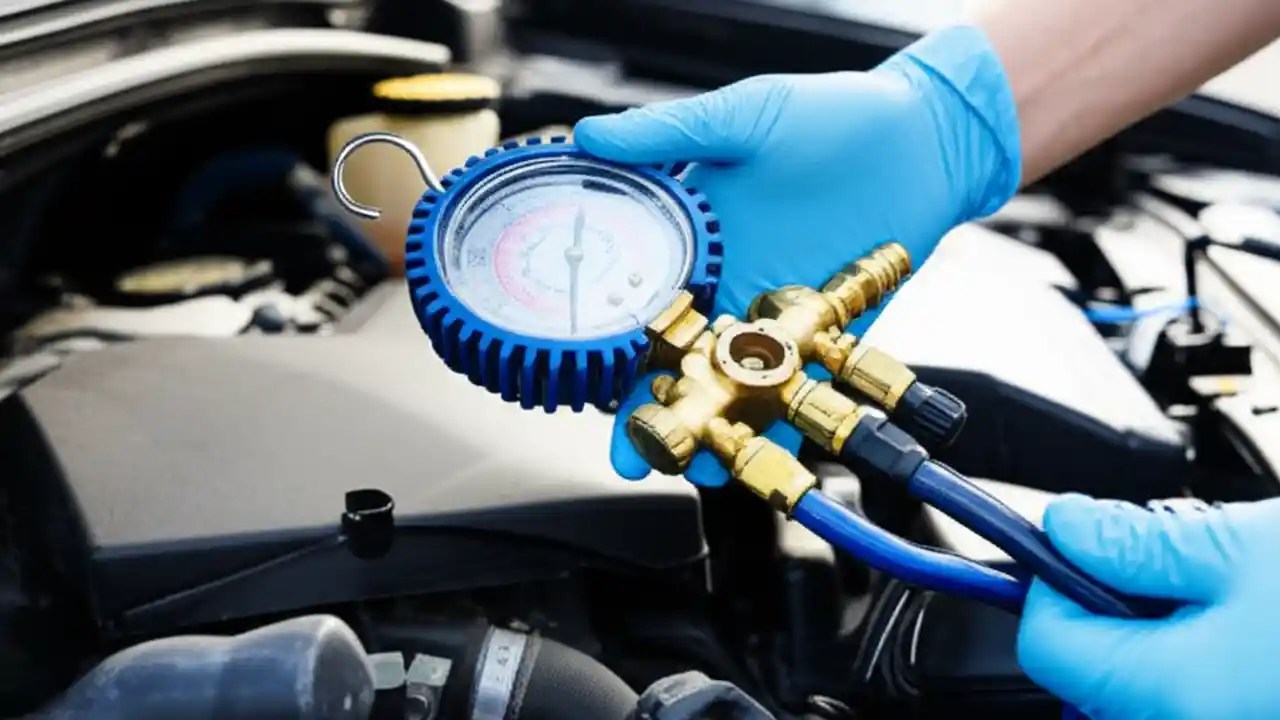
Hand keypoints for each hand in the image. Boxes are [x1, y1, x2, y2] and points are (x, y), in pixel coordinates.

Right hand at [573, 26, 1020, 484]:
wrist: (923, 136)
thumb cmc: (832, 117)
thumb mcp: (741, 117)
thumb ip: (670, 133)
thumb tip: (591, 136)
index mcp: (699, 242)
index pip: (643, 303)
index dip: (614, 348)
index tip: (590, 386)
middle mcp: (734, 284)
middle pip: (686, 358)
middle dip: (659, 411)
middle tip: (637, 454)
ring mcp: (783, 313)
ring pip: (742, 383)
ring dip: (722, 427)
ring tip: (699, 468)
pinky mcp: (834, 329)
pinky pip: (808, 383)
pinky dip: (792, 421)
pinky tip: (770, 456)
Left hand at [1018, 494, 1279, 719]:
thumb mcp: (1239, 550)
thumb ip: (1134, 543)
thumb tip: (1065, 526)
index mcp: (1167, 693)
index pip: (1043, 645)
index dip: (1052, 580)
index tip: (1086, 539)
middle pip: (1088, 660)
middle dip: (1109, 596)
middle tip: (1168, 554)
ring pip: (1137, 670)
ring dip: (1156, 618)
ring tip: (1219, 580)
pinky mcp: (1241, 714)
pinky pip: (1183, 683)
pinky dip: (1192, 644)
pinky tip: (1239, 609)